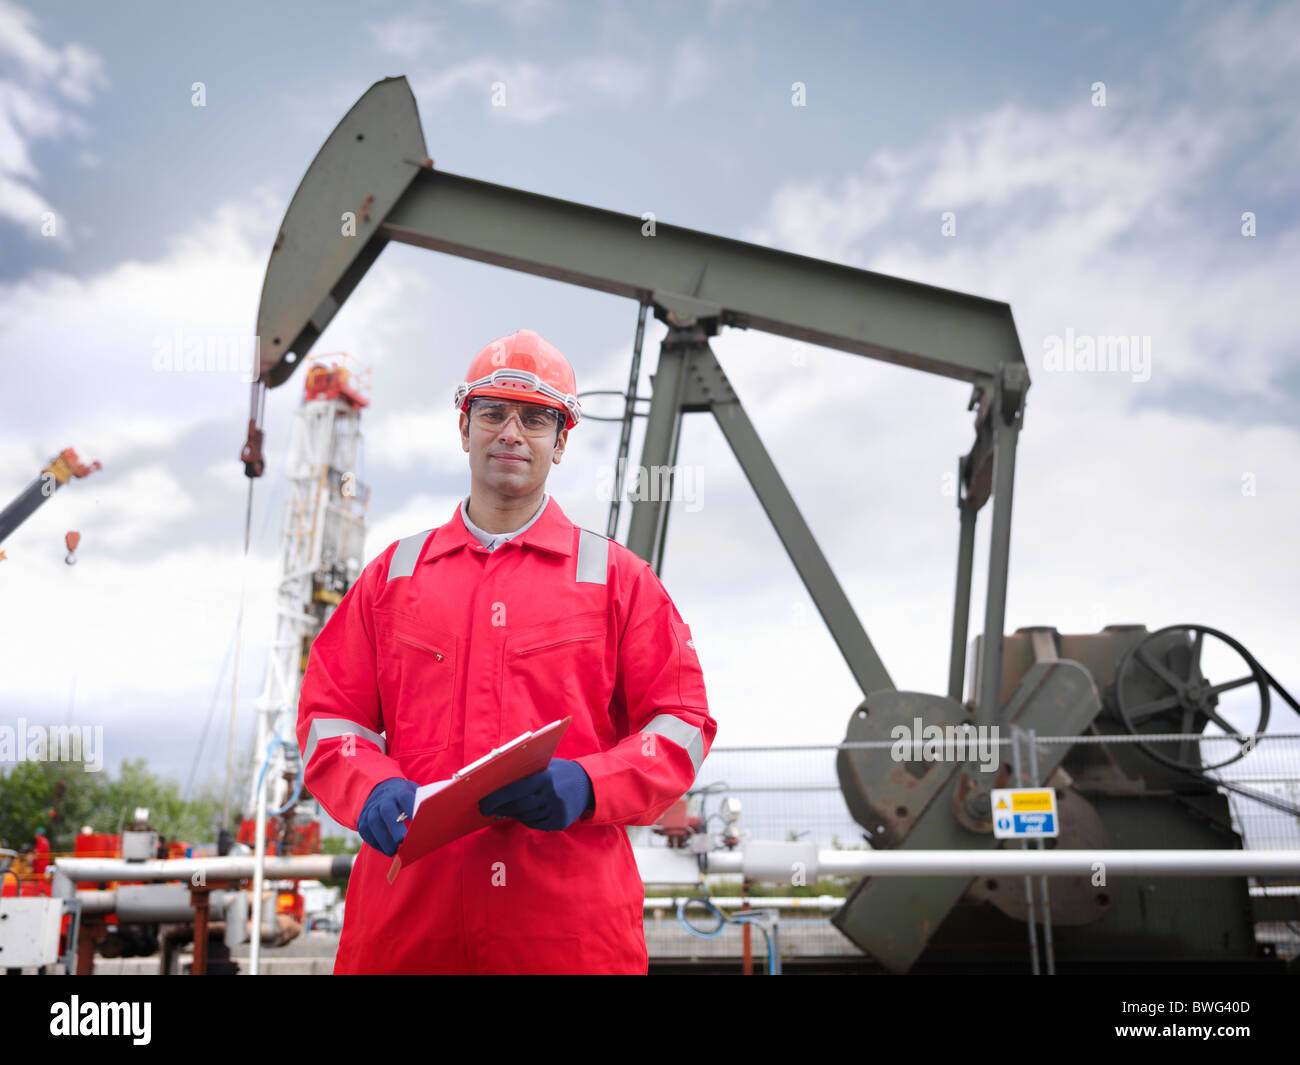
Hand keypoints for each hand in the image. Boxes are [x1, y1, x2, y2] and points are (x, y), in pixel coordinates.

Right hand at [358, 777, 416, 855]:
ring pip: (373, 823)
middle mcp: (384, 799)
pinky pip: (366, 832)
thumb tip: (440, 819)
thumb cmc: (405, 796)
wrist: (382, 789)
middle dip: (395, 828)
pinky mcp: (363, 819)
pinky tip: (385, 849)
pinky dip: (375, 843)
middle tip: (403, 842)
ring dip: (383, 839)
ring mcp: (372, 808)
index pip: (406, 798)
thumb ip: (423, 803)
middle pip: (387, 811)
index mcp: (401, 791)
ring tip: (394, 852)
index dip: (411, 809)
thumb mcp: (415, 793)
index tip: (418, 823)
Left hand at [478, 758, 592, 830]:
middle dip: (501, 807)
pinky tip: (522, 812)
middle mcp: (551, 795)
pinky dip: (525, 818)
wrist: (589, 784)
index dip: (496, 798)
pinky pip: (535, 824)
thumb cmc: (560, 771)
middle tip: (487, 808)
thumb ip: (525, 771)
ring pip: (525, 816)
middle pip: (518, 806)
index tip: (482, 803)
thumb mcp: (546, 765)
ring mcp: (556, 811)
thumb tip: (496, 779)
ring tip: (503, 808)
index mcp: (545, 777)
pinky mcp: (559, 822)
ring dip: (512, 813)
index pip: (515, 789)